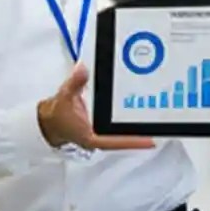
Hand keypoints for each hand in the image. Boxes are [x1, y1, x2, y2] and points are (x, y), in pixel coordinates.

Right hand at [38, 63, 155, 150]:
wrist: (49, 121)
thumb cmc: (57, 113)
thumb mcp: (65, 95)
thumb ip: (76, 82)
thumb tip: (83, 69)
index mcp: (92, 136)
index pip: (117, 140)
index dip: (134, 141)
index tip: (151, 140)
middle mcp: (100, 138)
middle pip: (125, 138)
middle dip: (141, 132)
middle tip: (160, 125)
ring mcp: (103, 135)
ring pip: (123, 134)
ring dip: (136, 128)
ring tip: (155, 120)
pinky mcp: (103, 130)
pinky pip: (119, 129)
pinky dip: (128, 122)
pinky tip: (139, 115)